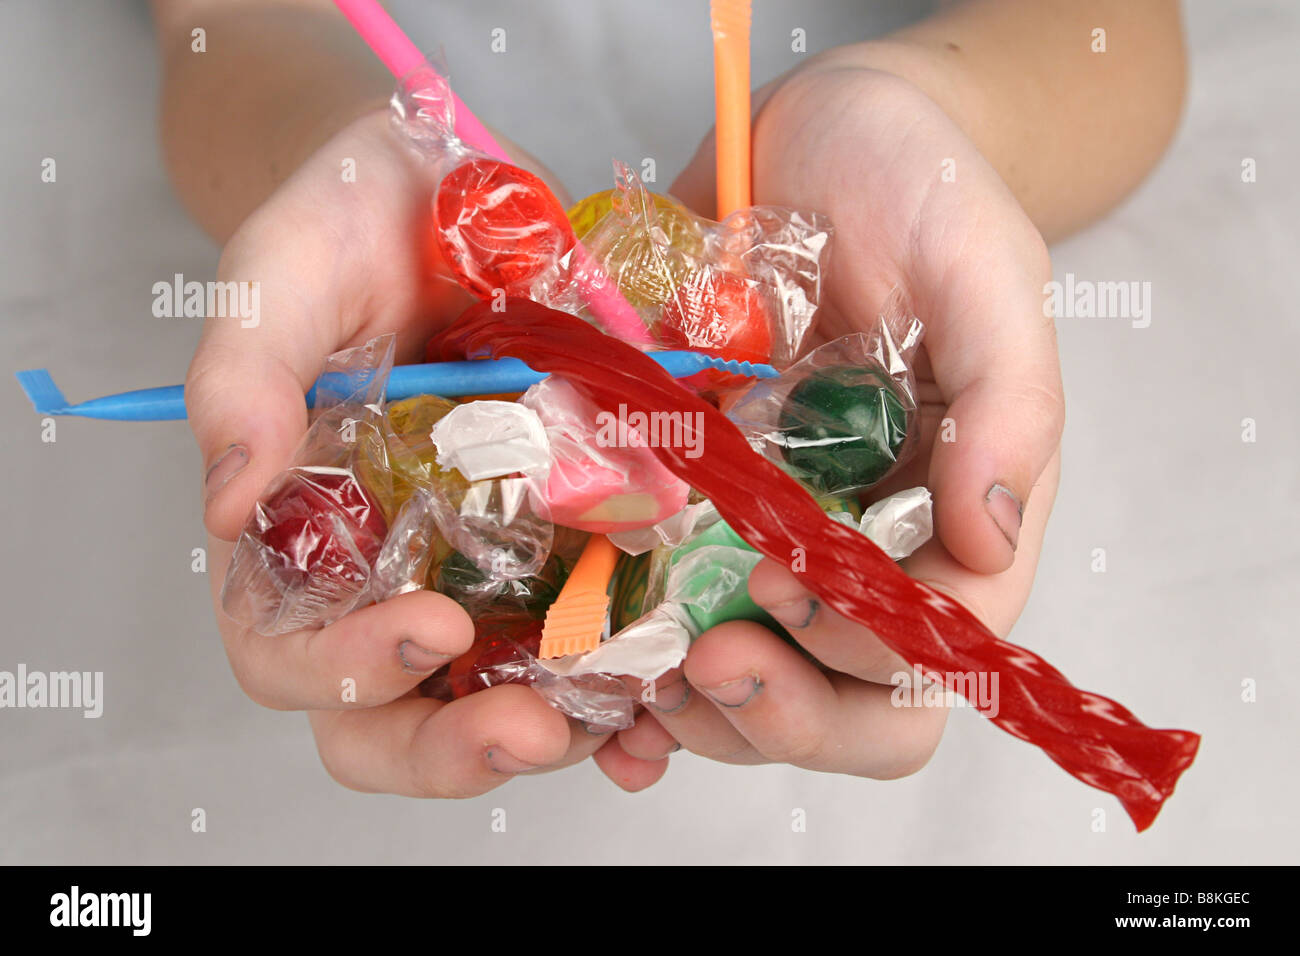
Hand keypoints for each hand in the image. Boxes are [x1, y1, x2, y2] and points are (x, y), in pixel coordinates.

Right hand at [189, 109, 666, 794]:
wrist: (441, 192)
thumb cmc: (340, 231)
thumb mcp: (280, 279)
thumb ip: (243, 379)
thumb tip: (225, 501)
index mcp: (294, 537)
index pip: (289, 653)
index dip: (350, 670)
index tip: (432, 625)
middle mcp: (382, 575)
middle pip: (394, 719)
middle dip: (460, 745)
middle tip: (537, 728)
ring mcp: (479, 567)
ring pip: (502, 696)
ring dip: (564, 726)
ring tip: (629, 717)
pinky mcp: (564, 539)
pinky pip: (590, 635)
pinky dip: (627, 678)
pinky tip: (668, 687)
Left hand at [612, 58, 1064, 776]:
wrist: (818, 137)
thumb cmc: (919, 188)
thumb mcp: (985, 270)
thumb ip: (1011, 402)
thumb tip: (993, 540)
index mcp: (954, 516)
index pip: (934, 647)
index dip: (866, 652)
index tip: (786, 594)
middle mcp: (865, 549)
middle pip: (844, 700)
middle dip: (777, 709)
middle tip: (701, 664)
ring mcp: (771, 537)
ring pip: (748, 679)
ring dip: (697, 707)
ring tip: (636, 669)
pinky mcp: (688, 505)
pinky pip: (663, 615)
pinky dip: (629, 671)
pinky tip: (596, 688)